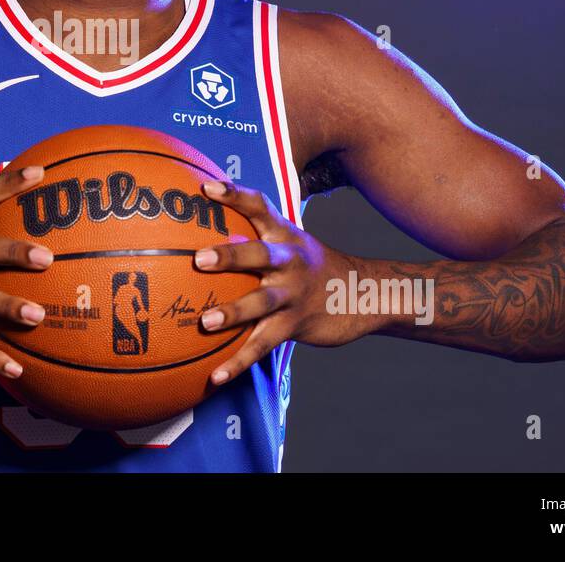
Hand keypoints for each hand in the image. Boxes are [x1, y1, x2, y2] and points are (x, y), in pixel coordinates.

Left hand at [195, 180, 369, 385]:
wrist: (364, 293)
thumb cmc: (311, 265)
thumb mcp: (292, 240)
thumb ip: (257, 231)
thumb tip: (205, 223)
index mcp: (284, 235)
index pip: (259, 207)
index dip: (234, 195)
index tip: (206, 187)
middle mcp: (289, 261)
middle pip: (259, 255)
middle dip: (230, 256)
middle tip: (200, 259)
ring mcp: (293, 294)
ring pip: (262, 303)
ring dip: (233, 313)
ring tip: (206, 322)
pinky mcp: (295, 325)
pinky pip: (263, 345)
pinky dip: (237, 362)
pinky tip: (213, 377)